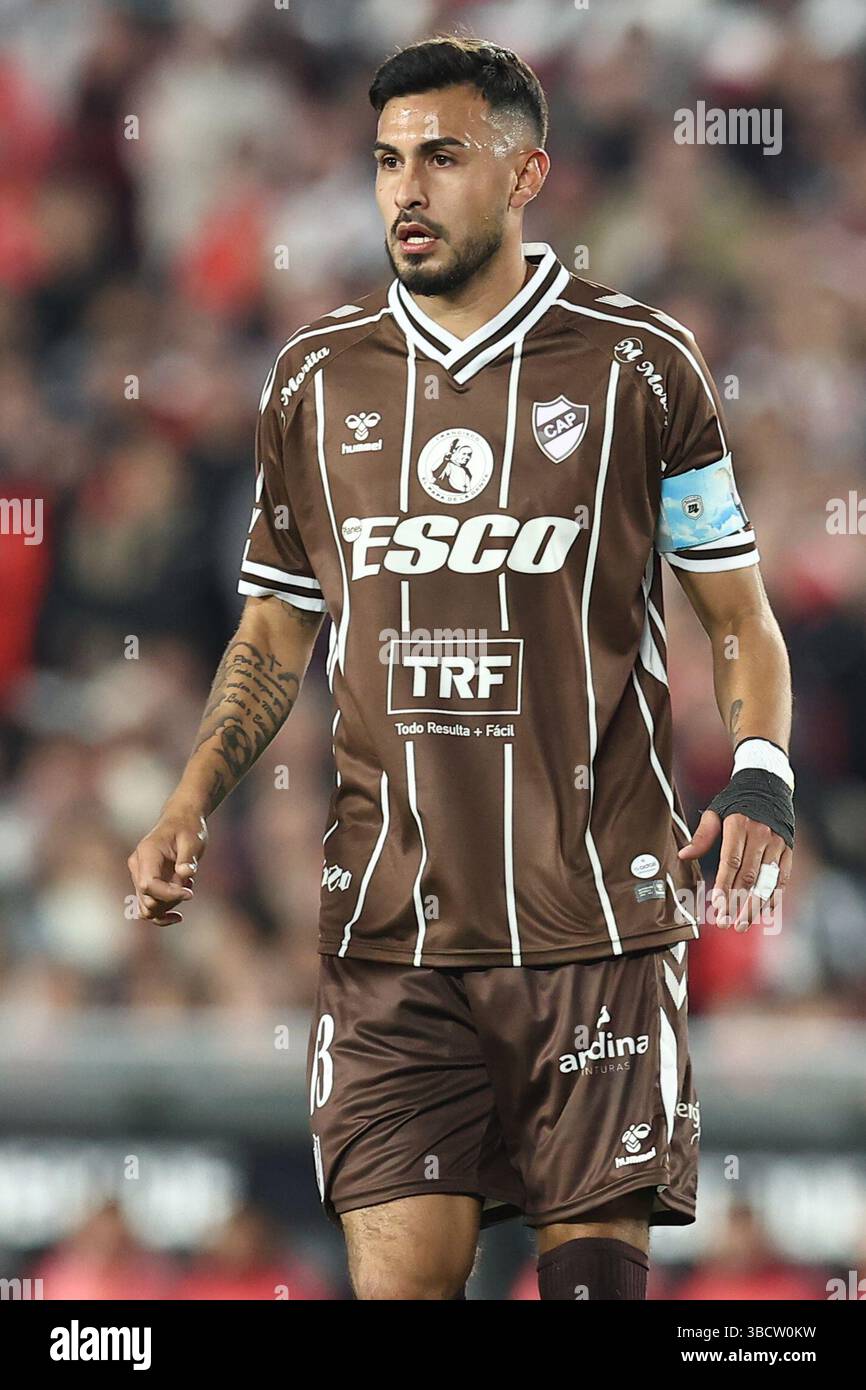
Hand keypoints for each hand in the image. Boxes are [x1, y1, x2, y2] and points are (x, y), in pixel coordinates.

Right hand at [127, 806, 207, 925]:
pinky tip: (178, 916)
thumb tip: (185, 874)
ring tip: (186, 887)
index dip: (169, 894)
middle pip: (147, 899)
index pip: (148, 884)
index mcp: (147, 853)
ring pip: (146, 908)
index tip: (190, 894)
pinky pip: (148, 907)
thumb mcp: (192, 840)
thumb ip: (188, 857)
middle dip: (170, 901)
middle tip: (189, 888)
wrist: (181, 821)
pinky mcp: (145, 884)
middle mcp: (138, 866)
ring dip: (168, 907)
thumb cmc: (188, 828)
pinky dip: (162, 915)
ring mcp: (139, 876)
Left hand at [678, 809, 791, 932]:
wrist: (769, 785)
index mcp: (739, 826)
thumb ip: (702, 836)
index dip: (724, 885)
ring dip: (754, 906)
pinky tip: (764, 912)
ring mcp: (776, 843)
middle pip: (748, 876)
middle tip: (725, 923)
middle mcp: (760, 835)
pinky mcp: (788, 849)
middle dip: (736, 903)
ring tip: (742, 924)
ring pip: (767, 881)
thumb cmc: (736, 801)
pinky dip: (774, 897)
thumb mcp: (716, 811)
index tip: (717, 905)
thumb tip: (683, 855)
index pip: (730, 862)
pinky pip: (782, 878)